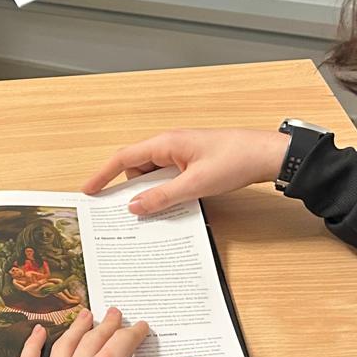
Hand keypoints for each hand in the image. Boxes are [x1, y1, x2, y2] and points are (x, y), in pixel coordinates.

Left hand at [17, 307, 210, 356]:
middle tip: (114, 315)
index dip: (134, 332)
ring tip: (83, 317)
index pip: (123, 340)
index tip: (139, 329)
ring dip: (74, 329)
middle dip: (107, 325)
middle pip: (94, 338)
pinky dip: (31, 347)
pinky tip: (36, 334)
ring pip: (63, 346)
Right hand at [82, 128, 290, 214]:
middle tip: (126, 214)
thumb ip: (162, 196)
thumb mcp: (195, 184)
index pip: (124, 158)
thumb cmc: (235, 160)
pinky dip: (166, 192)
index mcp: (165, 143)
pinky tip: (171, 207)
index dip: (103, 174)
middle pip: (137, 169)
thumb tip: (135, 206)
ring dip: (152, 193)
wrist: (267, 155)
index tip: (89, 191)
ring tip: (154, 214)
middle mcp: (170, 145)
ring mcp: (181, 153)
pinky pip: (169, 178)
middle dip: (131, 190)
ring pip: (154, 176)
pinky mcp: (192, 162)